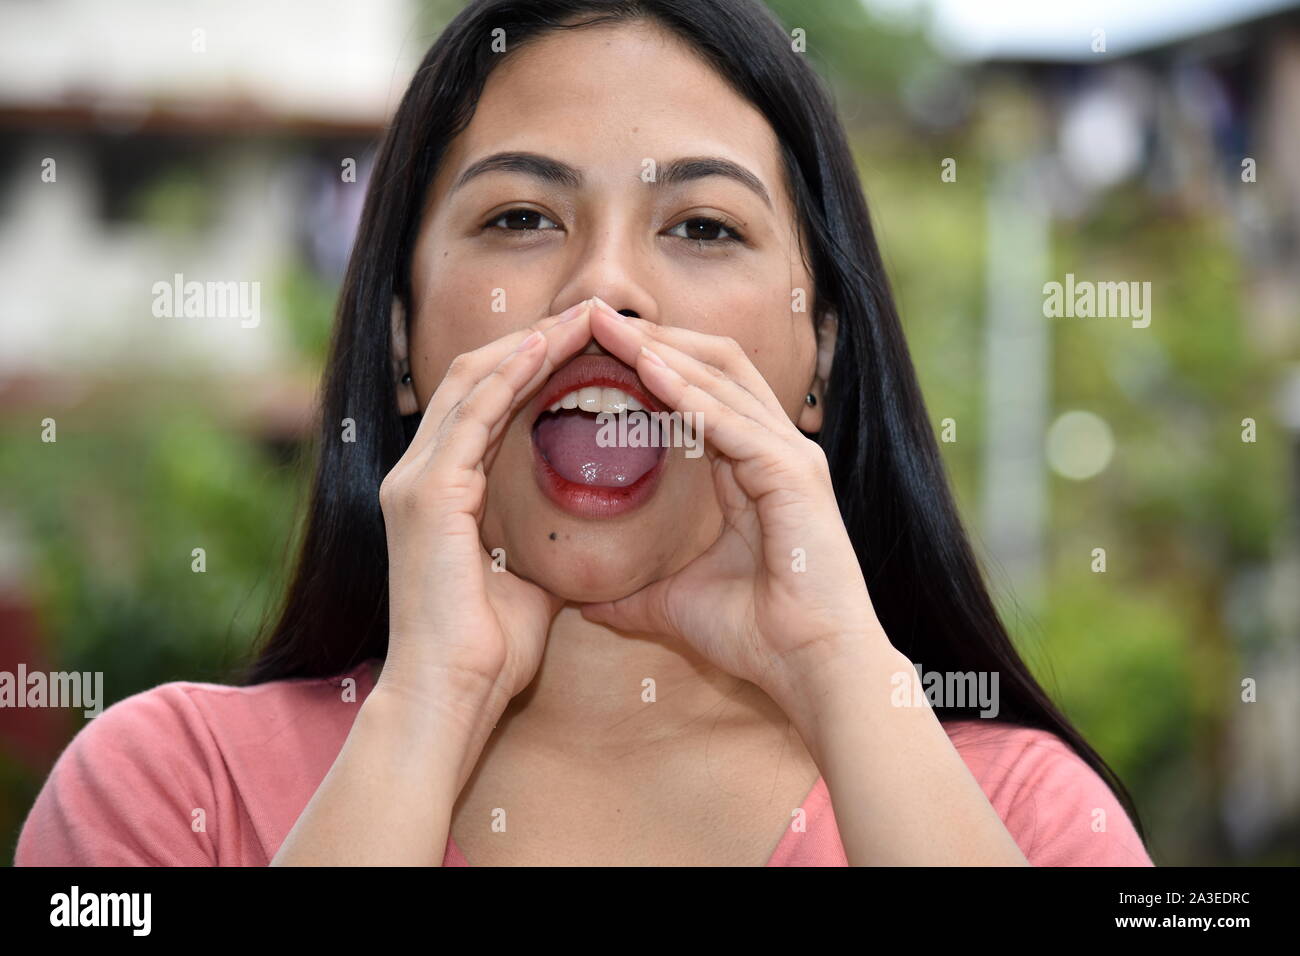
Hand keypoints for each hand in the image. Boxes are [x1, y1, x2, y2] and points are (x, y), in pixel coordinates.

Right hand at [377, 300, 594, 711]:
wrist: (449, 698)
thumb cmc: (487, 651)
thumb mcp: (524, 577)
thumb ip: (539, 539)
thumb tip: (583, 527)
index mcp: (435, 492)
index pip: (480, 404)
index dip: (527, 367)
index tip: (582, 346)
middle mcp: (416, 474)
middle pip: (471, 377)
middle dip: (530, 340)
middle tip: (588, 315)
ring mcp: (415, 480)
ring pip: (470, 382)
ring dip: (527, 344)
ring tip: (581, 317)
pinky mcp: (427, 495)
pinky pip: (474, 415)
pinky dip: (513, 375)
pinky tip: (550, 349)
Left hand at [578, 299, 885, 701]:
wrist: (812, 670)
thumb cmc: (758, 637)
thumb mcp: (676, 603)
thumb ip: (633, 593)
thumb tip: (584, 601)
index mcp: (752, 470)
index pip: (698, 394)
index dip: (648, 364)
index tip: (591, 349)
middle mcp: (775, 451)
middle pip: (713, 365)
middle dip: (654, 336)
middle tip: (592, 314)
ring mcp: (790, 456)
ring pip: (723, 376)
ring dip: (663, 348)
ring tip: (607, 325)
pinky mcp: (793, 474)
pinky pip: (731, 420)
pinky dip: (687, 392)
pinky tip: (645, 369)